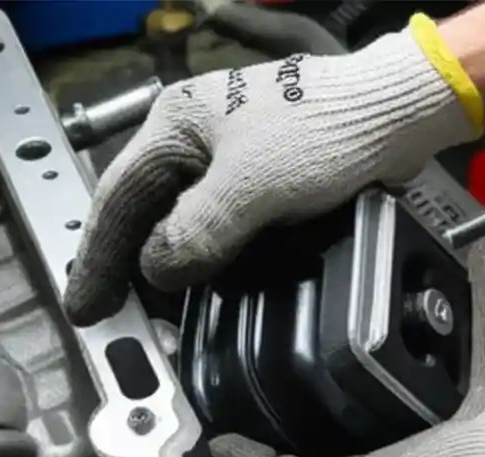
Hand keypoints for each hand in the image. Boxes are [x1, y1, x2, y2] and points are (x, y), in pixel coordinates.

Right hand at [63, 14, 481, 324]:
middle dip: (127, 265)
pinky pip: (221, 224)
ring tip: (155, 313)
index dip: (96, 258)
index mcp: (176, 124)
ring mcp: (231, 156)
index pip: (117, 198)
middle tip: (114, 316)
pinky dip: (207, 256)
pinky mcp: (266, 177)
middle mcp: (195, 137)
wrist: (399, 112)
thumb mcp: (249, 187)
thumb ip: (194, 233)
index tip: (85, 307)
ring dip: (168, 265)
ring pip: (182, 220)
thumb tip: (157, 271)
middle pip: (144, 211)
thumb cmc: (323, 134)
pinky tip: (205, 286)